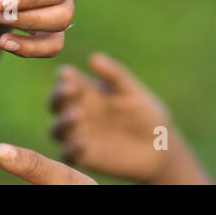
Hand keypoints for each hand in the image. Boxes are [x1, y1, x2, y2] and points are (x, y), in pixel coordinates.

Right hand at [51, 52, 195, 183]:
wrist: (159, 148)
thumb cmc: (146, 114)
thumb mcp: (133, 91)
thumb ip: (114, 74)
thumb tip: (93, 57)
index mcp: (87, 91)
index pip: (66, 80)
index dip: (63, 76)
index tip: (68, 74)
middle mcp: (78, 111)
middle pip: (56, 103)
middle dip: (57, 96)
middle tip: (68, 90)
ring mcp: (79, 134)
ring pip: (57, 130)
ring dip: (62, 122)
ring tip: (77, 116)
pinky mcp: (84, 157)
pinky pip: (68, 155)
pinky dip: (71, 149)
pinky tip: (82, 143)